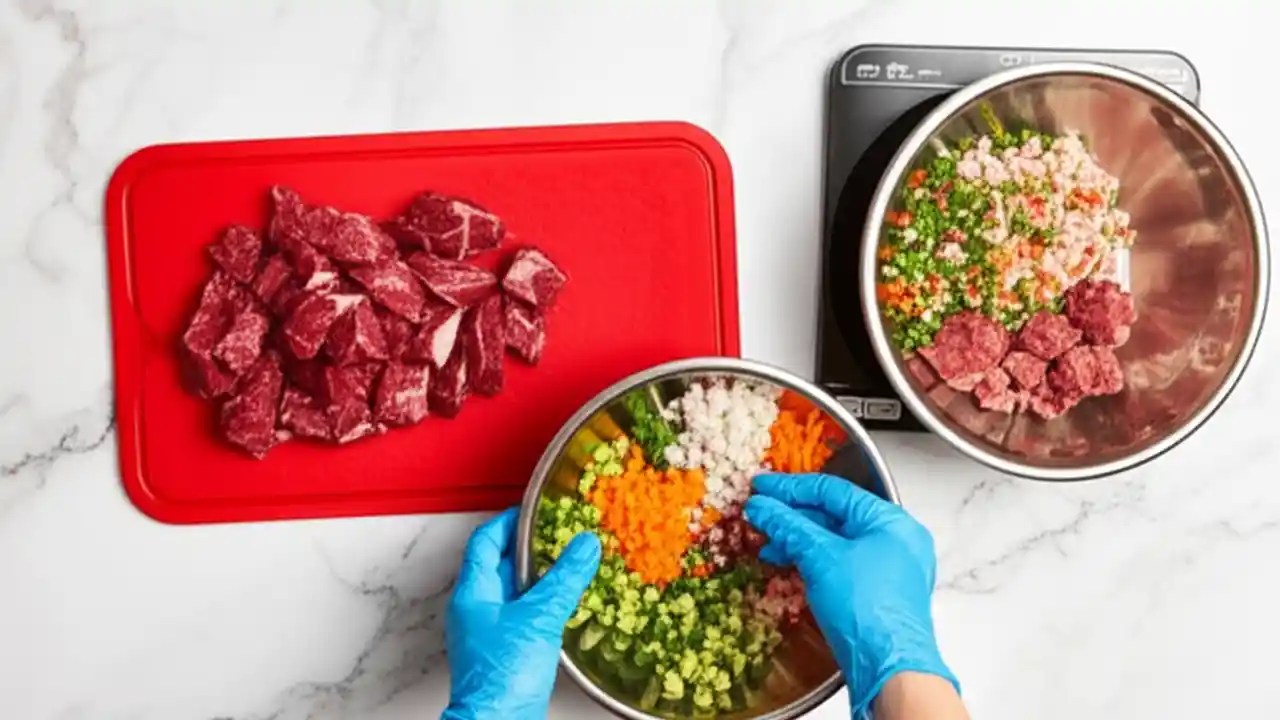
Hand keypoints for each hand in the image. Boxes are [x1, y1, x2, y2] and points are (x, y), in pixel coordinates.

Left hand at [444, 507, 601, 719]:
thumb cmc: (503, 675)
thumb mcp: (539, 617)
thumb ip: (564, 579)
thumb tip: (585, 545)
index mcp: (472, 593)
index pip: (484, 541)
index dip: (508, 522)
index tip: (532, 511)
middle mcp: (474, 610)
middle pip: (498, 564)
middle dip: (528, 549)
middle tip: (556, 535)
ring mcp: (487, 632)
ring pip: (512, 592)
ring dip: (537, 577)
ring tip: (566, 565)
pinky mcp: (503, 652)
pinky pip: (522, 616)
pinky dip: (541, 604)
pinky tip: (562, 605)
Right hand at [744, 473, 956, 715]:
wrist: (889, 670)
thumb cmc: (867, 610)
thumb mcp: (822, 558)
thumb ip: (790, 527)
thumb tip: (762, 507)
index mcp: (891, 522)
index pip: (834, 491)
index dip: (792, 487)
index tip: (762, 486)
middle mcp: (895, 541)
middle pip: (835, 516)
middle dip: (793, 516)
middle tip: (760, 513)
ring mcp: (889, 569)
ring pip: (836, 542)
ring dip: (799, 541)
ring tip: (768, 544)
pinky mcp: (877, 595)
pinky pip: (840, 566)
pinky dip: (813, 562)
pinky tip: (789, 564)